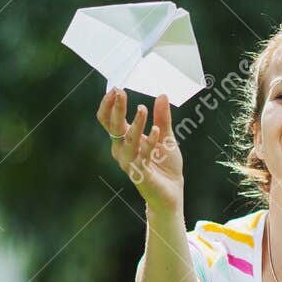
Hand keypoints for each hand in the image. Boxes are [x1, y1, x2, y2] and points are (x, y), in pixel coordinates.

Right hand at [98, 87, 183, 212]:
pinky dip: (149, 142)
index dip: (109, 105)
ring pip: (127, 141)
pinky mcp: (140, 174)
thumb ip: (162, 117)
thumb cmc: (164, 165)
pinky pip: (143, 155)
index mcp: (125, 140)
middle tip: (120, 92)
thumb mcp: (166, 137)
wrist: (172, 191)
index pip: (109, 120)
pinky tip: (155, 130)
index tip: (115, 89)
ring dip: (135, 124)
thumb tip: (162, 95)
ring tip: (142, 109)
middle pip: (113, 128)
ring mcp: (130, 163)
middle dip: (116, 109)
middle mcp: (122, 151)